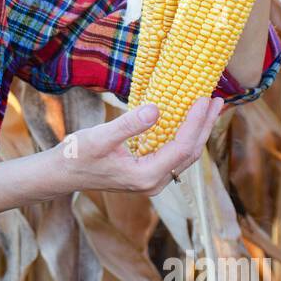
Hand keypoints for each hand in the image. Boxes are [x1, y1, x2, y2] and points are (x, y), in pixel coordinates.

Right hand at [54, 96, 224, 196]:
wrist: (62, 175)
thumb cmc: (77, 156)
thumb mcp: (100, 137)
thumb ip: (129, 125)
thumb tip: (157, 109)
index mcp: (146, 175)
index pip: (181, 147)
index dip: (195, 122)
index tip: (204, 98)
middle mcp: (154, 182)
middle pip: (190, 153)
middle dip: (204, 125)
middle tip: (217, 100)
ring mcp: (152, 180)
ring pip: (185, 155)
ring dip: (198, 131)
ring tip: (210, 108)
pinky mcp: (148, 174)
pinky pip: (174, 155)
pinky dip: (184, 136)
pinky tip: (188, 121)